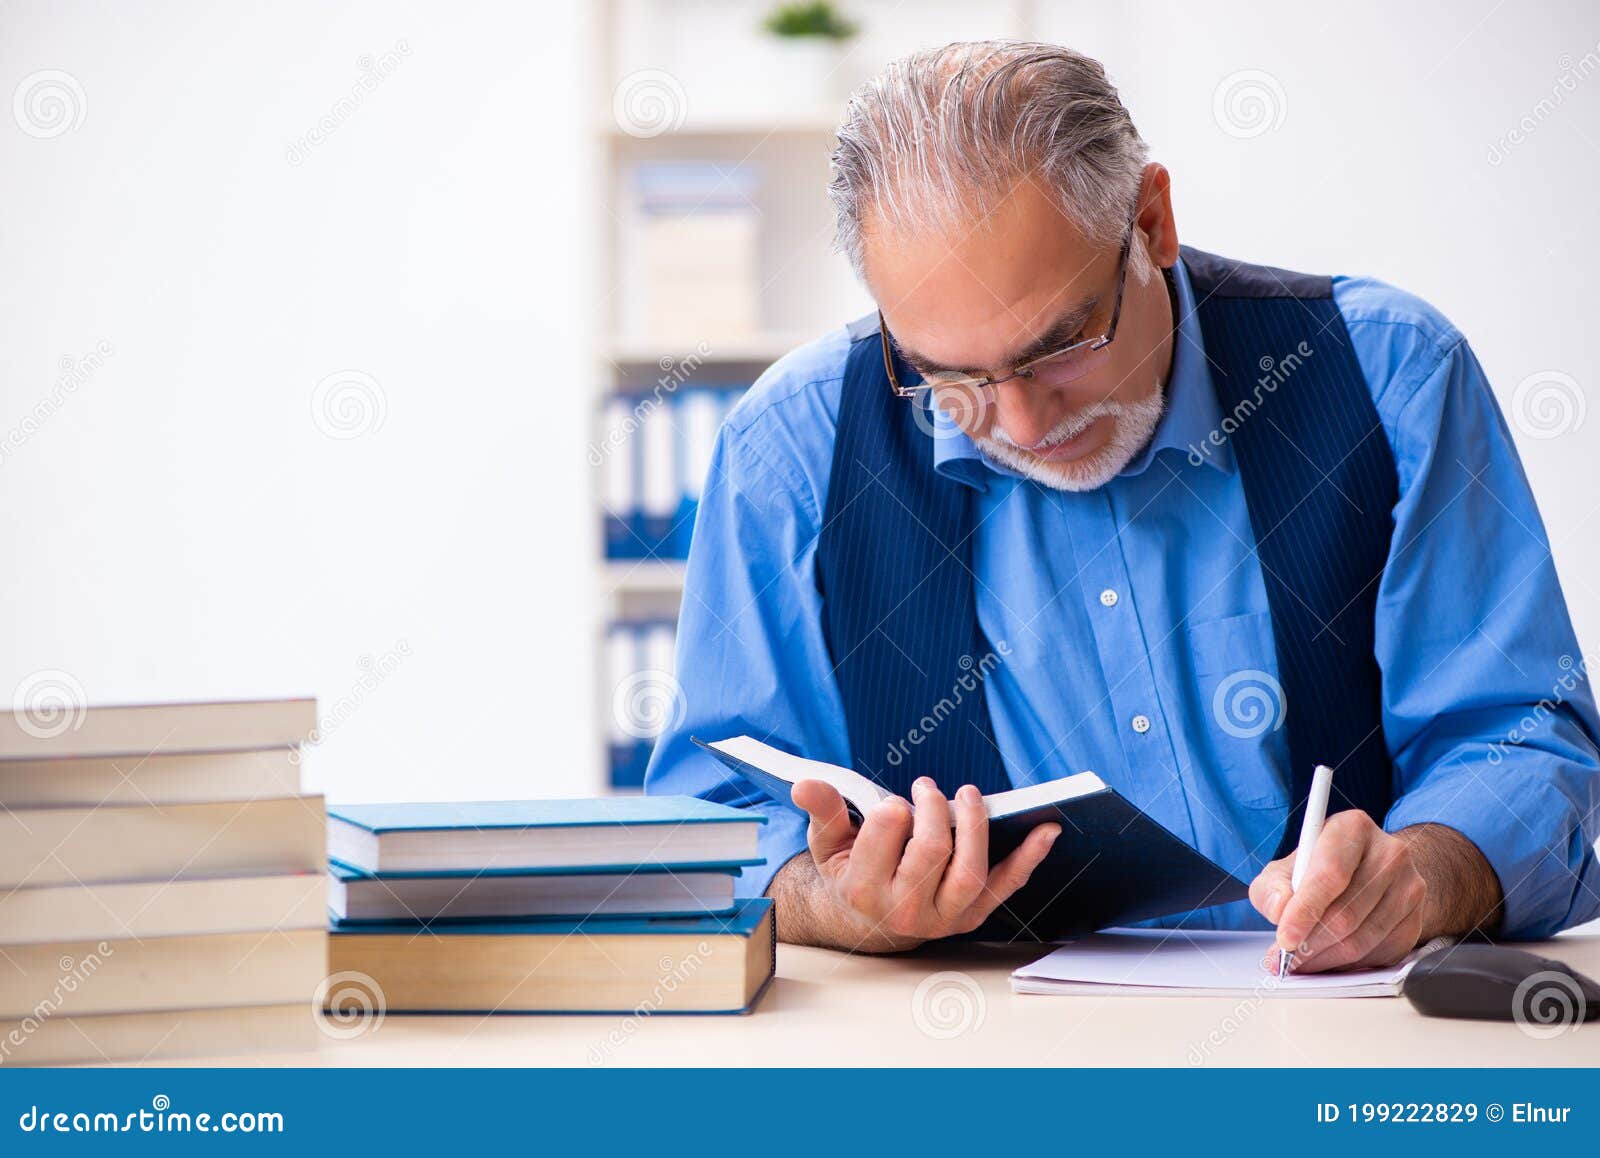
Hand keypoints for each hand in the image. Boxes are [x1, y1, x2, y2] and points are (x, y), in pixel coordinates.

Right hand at [771, 776, 1059, 952]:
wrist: (866, 917)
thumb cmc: (850, 869)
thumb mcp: (828, 841)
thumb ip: (822, 809)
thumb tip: (806, 784)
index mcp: (863, 889)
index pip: (889, 832)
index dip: (896, 807)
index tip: (895, 804)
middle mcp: (905, 911)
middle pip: (933, 848)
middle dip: (935, 807)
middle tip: (927, 789)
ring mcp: (944, 918)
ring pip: (971, 870)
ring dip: (976, 824)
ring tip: (969, 795)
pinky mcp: (972, 915)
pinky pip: (1006, 887)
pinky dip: (1030, 858)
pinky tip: (1048, 829)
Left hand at [1250, 812, 1500, 972]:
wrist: (1368, 870)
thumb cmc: (1318, 868)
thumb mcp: (1285, 868)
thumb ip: (1272, 888)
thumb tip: (1279, 911)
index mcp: (1352, 829)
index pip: (1330, 875)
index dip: (1305, 911)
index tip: (1285, 939)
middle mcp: (1389, 853)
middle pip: (1346, 913)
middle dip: (1310, 944)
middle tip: (1285, 960)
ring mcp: (1410, 887)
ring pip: (1363, 939)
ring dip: (1326, 959)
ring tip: (1302, 962)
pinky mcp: (1416, 918)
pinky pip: (1381, 954)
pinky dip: (1349, 965)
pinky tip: (1329, 960)